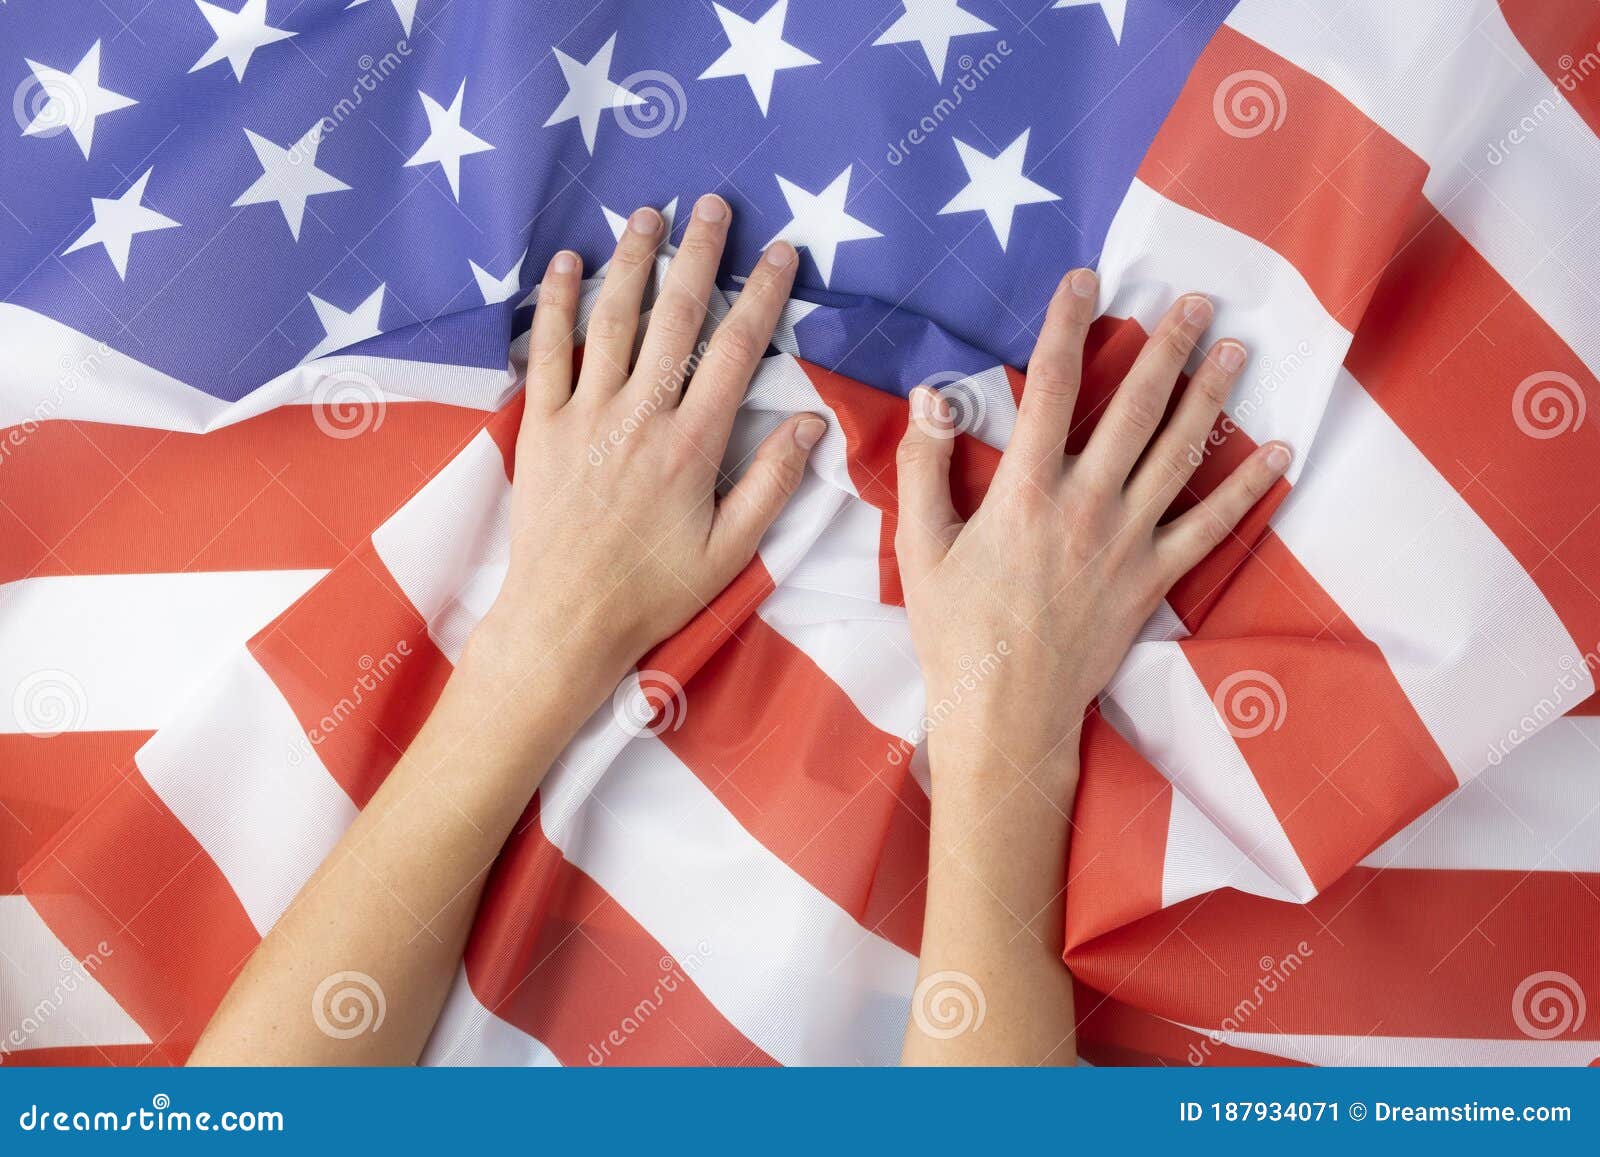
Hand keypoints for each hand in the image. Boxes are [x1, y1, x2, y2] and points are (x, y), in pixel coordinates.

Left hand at [470, 195, 821, 709]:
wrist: (565, 620)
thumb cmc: (653, 592)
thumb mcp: (731, 552)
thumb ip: (772, 483)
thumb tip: (812, 423)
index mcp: (693, 445)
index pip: (738, 351)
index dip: (762, 295)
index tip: (780, 252)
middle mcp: (641, 417)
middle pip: (676, 317)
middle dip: (698, 255)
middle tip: (712, 204)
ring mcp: (585, 416)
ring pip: (612, 320)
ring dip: (632, 261)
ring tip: (647, 214)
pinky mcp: (540, 426)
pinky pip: (546, 352)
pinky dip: (555, 303)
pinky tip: (567, 262)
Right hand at [894, 269, 1290, 802]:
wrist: (1004, 713)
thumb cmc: (954, 631)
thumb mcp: (918, 548)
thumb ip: (923, 466)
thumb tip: (931, 395)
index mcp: (1024, 490)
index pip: (1050, 387)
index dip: (1067, 325)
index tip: (1086, 279)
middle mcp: (1086, 505)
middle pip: (1135, 408)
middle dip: (1167, 346)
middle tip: (1197, 300)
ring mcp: (1128, 543)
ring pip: (1180, 454)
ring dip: (1211, 396)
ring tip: (1237, 349)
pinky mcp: (1153, 580)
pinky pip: (1211, 526)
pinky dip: (1248, 489)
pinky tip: (1279, 452)